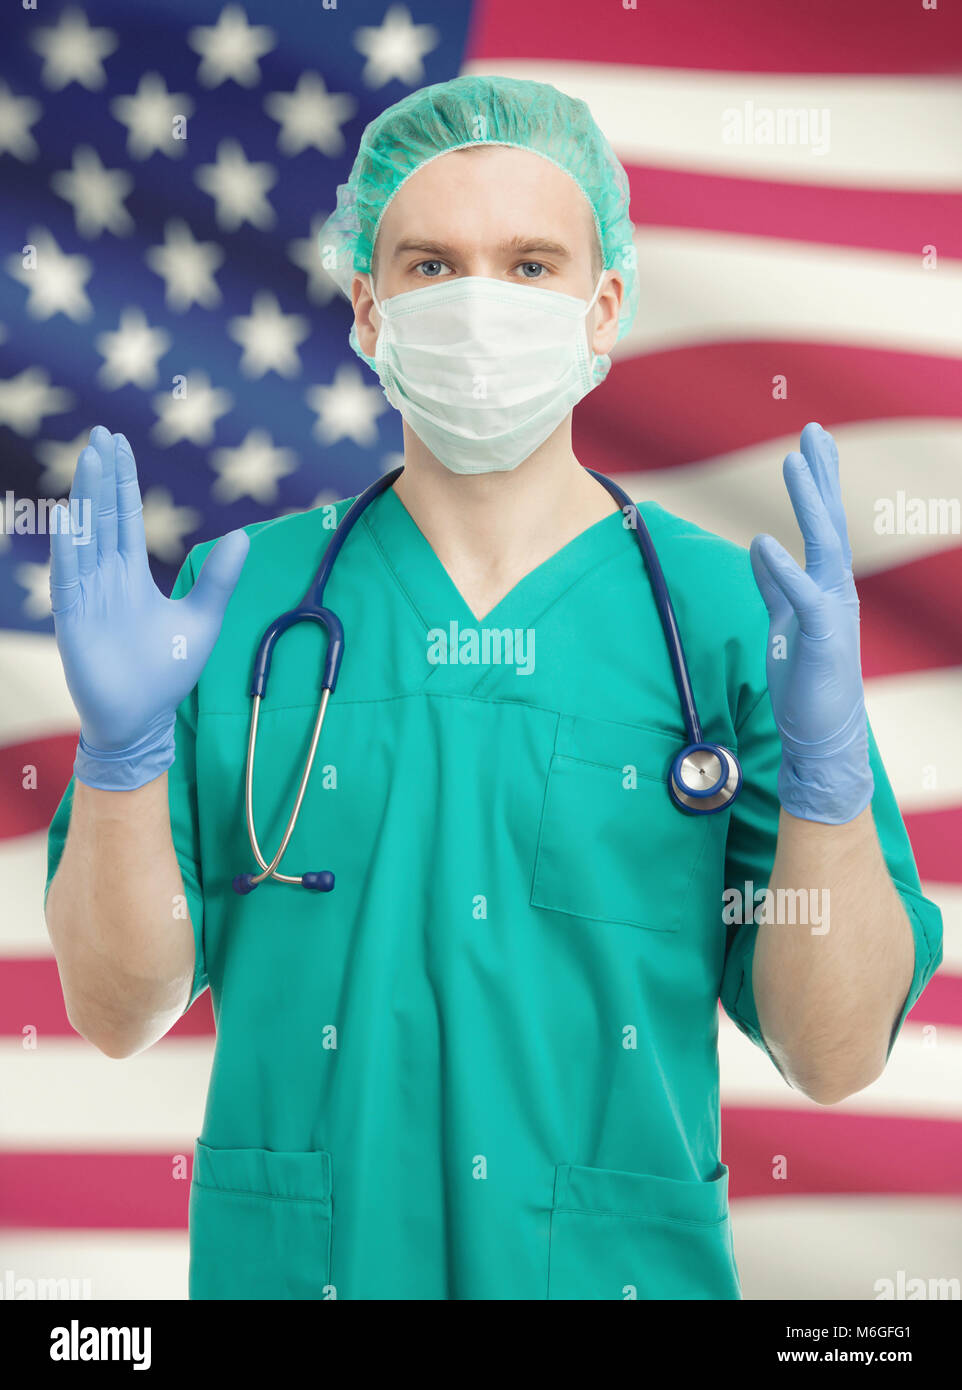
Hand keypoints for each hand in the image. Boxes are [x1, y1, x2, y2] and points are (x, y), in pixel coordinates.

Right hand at [50, 426, 248, 789]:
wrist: (143, 718)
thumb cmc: (166, 672)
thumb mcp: (203, 619)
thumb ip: (219, 579)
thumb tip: (243, 535)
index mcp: (131, 575)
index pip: (125, 517)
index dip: (121, 481)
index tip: (116, 443)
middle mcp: (105, 578)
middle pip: (103, 517)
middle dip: (101, 477)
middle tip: (99, 434)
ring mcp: (87, 597)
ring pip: (85, 539)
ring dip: (85, 501)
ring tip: (86, 460)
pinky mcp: (75, 622)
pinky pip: (70, 580)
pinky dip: (69, 551)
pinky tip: (69, 520)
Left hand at [749, 422, 873, 823]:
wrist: (821, 733)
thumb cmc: (806, 680)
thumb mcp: (784, 621)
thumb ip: (774, 586)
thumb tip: (759, 549)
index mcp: (825, 584)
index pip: (822, 524)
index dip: (816, 483)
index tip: (810, 443)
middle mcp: (835, 590)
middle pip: (830, 523)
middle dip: (821, 476)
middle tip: (813, 431)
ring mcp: (833, 612)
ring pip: (823, 547)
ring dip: (808, 504)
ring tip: (794, 463)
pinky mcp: (821, 638)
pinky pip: (803, 597)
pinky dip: (783, 570)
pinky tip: (764, 543)